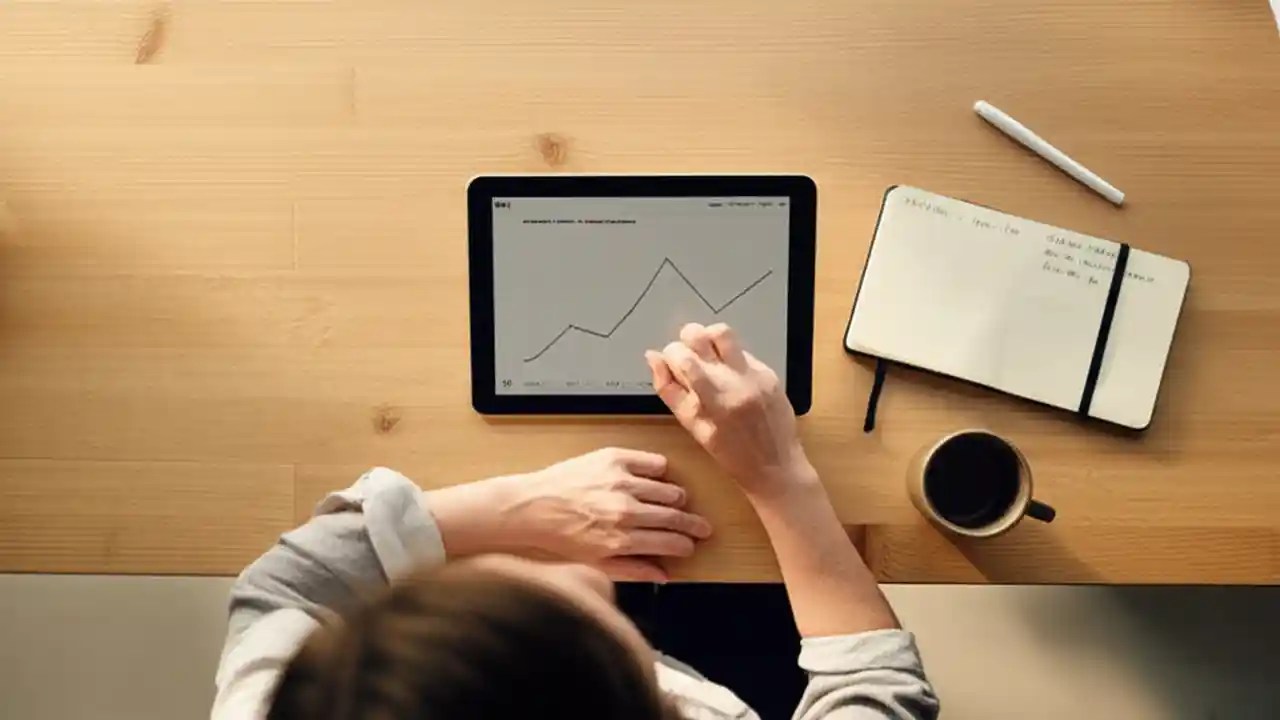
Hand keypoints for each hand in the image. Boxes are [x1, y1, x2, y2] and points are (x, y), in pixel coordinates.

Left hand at [425, 448, 711, 582]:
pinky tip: (657, 480)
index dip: (686, 544)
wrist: (530, 507)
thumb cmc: (559, 538)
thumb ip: (633, 570)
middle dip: (692, 524)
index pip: (670, 542)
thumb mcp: (595, 563)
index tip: (692, 544)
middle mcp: (624, 510)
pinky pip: (653, 463)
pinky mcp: (613, 458)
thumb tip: (664, 575)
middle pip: (675, 516)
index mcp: (621, 540)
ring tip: (677, 503)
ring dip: (677, 499)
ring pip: (669, 490)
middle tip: (700, 526)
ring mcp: (620, 482)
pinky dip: (660, 472)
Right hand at [646, 323, 816, 498]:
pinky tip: (728, 376)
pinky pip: (742, 351)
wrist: (776, 465)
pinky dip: (728, 357)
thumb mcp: (694, 428)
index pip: (684, 357)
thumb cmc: (732, 455)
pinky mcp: (769, 372)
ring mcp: (756, 373)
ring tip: (705, 356)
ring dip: (708, 338)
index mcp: (716, 399)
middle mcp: (737, 381)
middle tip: (685, 356)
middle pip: (703, 336)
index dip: (670, 353)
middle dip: (686, 339)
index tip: (668, 360)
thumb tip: (654, 359)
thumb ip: (670, 391)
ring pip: (724, 333)